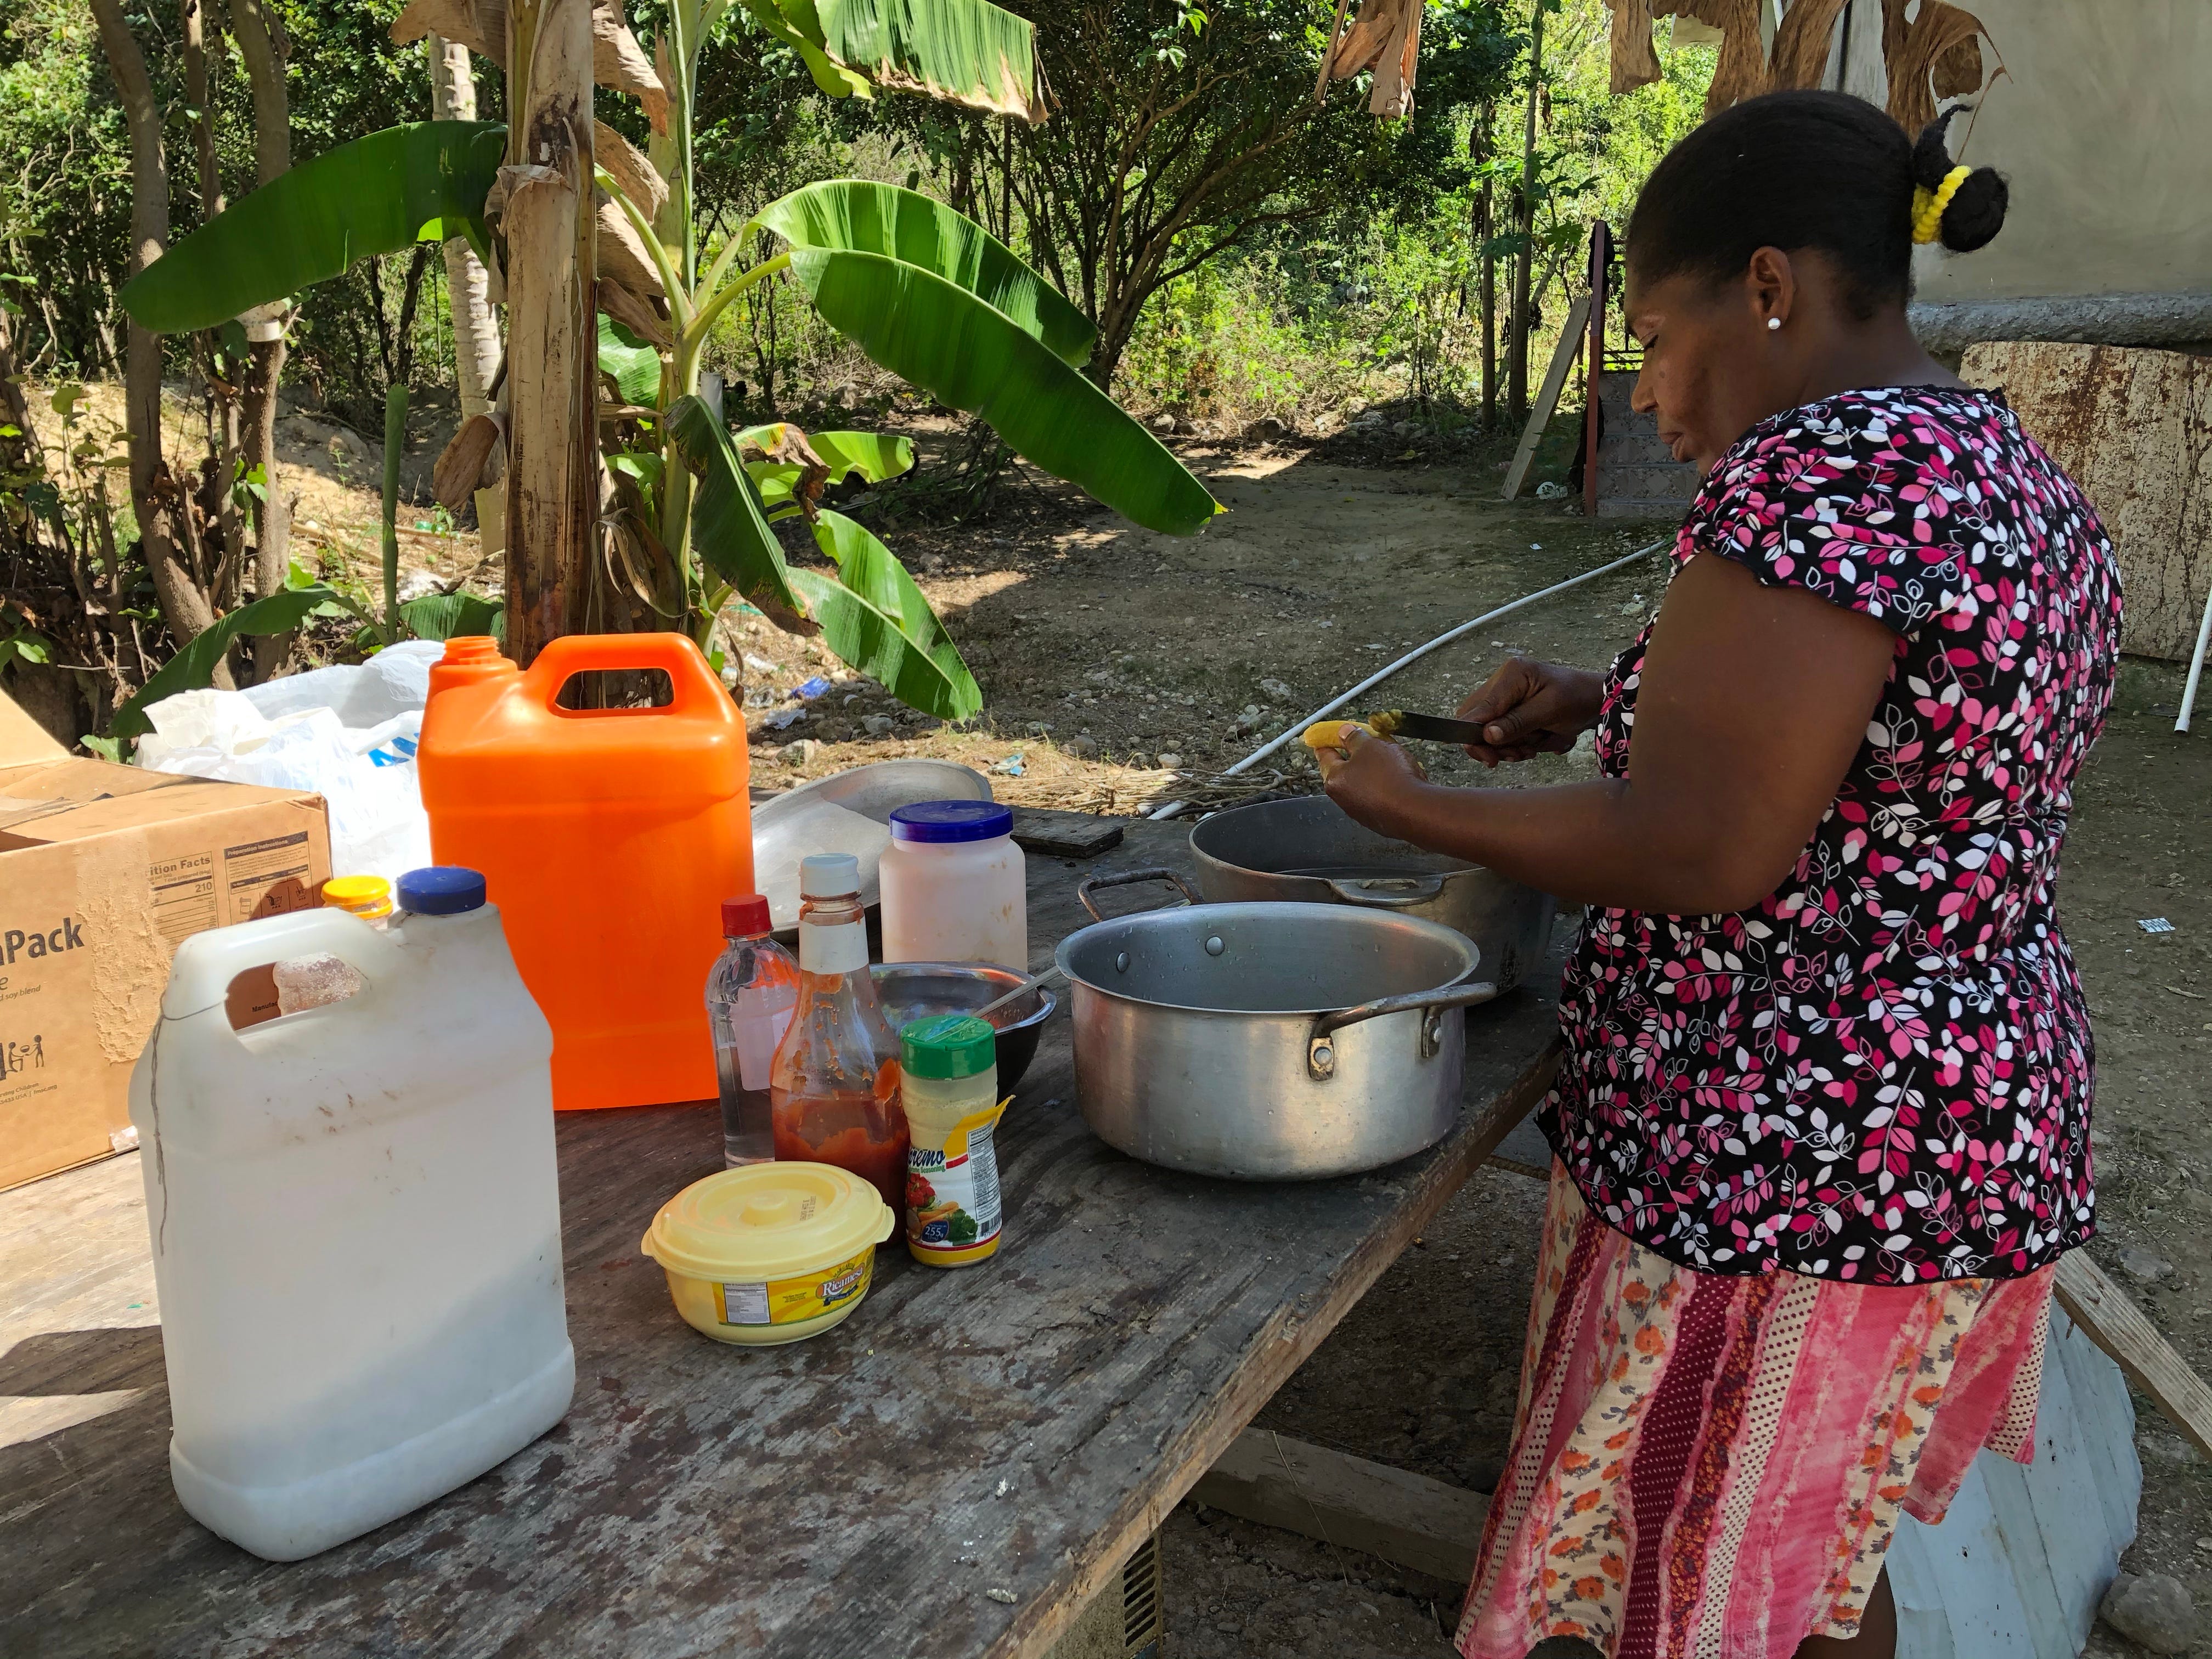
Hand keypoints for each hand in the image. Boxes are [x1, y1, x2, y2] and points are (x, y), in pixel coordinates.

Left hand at [1317, 725, 1425, 834]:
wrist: (1415, 810)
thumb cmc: (1389, 779)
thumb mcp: (1369, 746)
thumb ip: (1354, 737)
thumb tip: (1345, 732)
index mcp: (1334, 780)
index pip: (1325, 756)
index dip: (1327, 741)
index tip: (1327, 735)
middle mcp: (1344, 798)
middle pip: (1346, 770)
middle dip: (1356, 754)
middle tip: (1366, 741)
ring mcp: (1362, 810)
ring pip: (1364, 782)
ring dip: (1373, 769)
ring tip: (1389, 756)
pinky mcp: (1380, 817)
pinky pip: (1380, 794)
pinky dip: (1386, 784)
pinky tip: (1399, 776)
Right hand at [1455, 658, 1604, 765]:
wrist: (1595, 699)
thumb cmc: (1577, 699)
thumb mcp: (1550, 711)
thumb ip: (1518, 722)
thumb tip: (1487, 735)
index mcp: (1511, 675)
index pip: (1479, 709)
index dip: (1476, 735)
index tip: (1488, 758)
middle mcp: (1502, 681)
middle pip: (1476, 720)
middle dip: (1494, 743)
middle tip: (1516, 756)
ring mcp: (1505, 694)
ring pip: (1487, 729)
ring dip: (1507, 745)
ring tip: (1530, 750)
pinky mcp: (1510, 707)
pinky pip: (1500, 731)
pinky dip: (1514, 743)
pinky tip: (1531, 744)